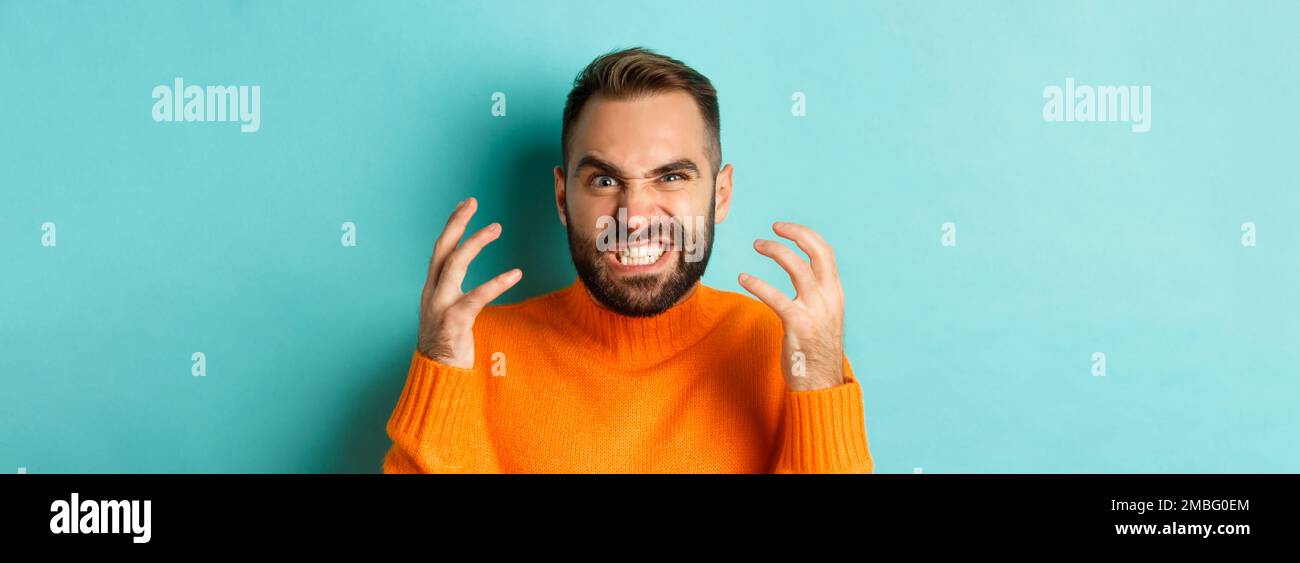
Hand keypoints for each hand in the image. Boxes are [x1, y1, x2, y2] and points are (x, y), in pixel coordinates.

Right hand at [417, 197, 521, 367]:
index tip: (465, 206)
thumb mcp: (448, 312)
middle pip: (442, 249)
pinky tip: (514, 273)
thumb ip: (454, 293)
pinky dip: (495, 283)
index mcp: (432, 289)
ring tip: (496, 227)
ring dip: (475, 242)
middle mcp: (432, 293)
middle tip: (472, 202)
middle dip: (456, 223)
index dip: (452, 226)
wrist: (437, 375)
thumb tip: (463, 280)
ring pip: (455, 265)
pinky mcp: (453, 322)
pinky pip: (475, 297)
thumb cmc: (448, 344)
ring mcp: (439, 306)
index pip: (440, 250)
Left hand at [738, 222, 845, 391]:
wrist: (821, 384)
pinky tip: (743, 278)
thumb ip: (817, 295)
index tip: (785, 228)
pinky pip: (776, 297)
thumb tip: (804, 275)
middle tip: (773, 227)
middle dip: (796, 233)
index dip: (806, 235)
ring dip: (775, 250)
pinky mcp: (798, 326)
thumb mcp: (824, 316)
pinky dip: (757, 283)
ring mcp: (815, 311)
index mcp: (835, 293)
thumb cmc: (816, 351)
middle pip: (818, 252)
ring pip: (798, 268)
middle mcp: (829, 298)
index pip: (826, 252)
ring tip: (757, 244)